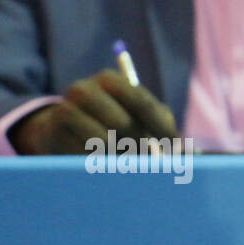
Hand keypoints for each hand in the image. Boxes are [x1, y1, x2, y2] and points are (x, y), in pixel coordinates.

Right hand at [9, 68, 178, 154]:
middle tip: (154, 164)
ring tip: (128, 161)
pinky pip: (88, 155)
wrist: (62, 129)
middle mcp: (84, 89)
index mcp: (110, 80)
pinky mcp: (55, 133)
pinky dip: (102, 163)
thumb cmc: (112, 122)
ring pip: (106, 143)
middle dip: (142, 148)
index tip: (177, 151)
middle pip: (124, 125)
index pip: (142, 104)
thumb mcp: (139, 117)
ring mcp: (66, 109)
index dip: (162, 129)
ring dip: (122, 158)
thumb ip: (163, 128)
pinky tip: (104, 162)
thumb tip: (188, 153)